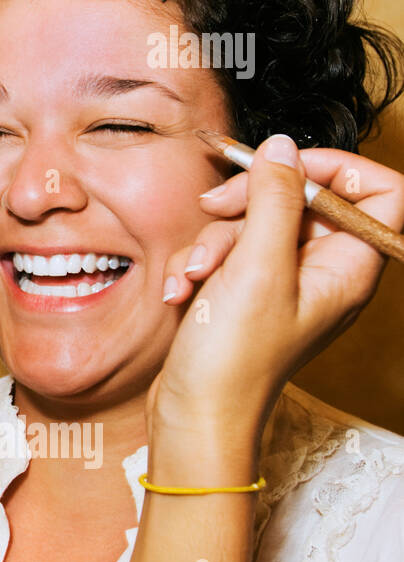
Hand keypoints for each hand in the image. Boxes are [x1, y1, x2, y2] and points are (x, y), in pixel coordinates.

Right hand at [149, 134, 403, 469]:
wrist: (195, 413)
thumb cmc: (236, 358)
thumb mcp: (257, 268)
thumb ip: (274, 200)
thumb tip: (283, 148)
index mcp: (350, 266)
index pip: (378, 192)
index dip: (335, 169)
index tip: (284, 167)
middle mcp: (324, 269)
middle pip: (299, 198)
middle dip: (248, 203)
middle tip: (215, 207)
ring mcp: (283, 280)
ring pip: (254, 221)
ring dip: (213, 241)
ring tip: (195, 276)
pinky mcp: (247, 289)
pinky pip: (228, 248)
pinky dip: (201, 262)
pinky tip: (183, 289)